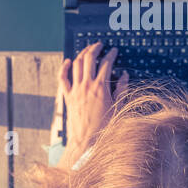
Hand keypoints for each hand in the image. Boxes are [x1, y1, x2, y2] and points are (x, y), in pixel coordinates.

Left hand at [58, 42, 128, 161]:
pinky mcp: (67, 96)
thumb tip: (124, 75)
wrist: (86, 141)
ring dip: (82, 53)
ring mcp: (75, 90)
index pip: (106, 63)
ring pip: (77, 64)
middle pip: (89, 58)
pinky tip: (68, 61)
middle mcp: (86, 85)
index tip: (114, 51)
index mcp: (101, 87)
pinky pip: (63, 78)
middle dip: (95, 48)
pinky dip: (65, 67)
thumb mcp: (118, 107)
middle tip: (100, 45)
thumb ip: (121, 89)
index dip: (111, 54)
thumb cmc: (104, 127)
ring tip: (88, 49)